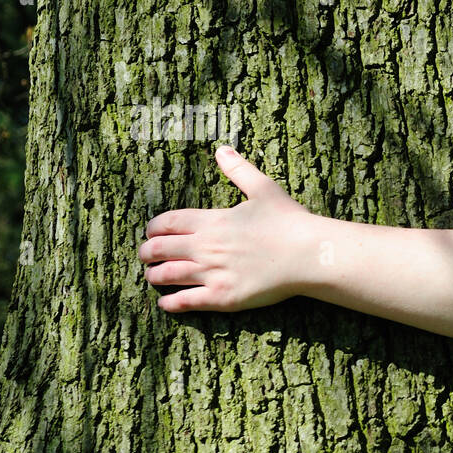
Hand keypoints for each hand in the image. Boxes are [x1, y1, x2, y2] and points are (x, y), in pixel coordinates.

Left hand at [139, 146, 314, 312]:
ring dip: (153, 276)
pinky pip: (185, 302)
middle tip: (144, 256)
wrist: (308, 254)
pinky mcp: (223, 297)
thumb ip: (239, 170)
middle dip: (146, 253)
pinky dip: (170, 303)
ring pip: (166, 276)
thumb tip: (222, 149)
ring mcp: (212, 273)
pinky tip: (165, 303)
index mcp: (211, 221)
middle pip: (158, 250)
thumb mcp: (264, 188)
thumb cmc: (289, 221)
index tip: (150, 233)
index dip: (153, 228)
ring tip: (152, 277)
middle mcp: (205, 247)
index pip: (166, 223)